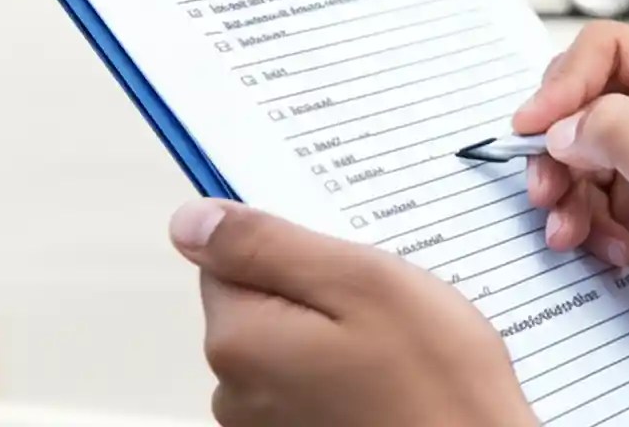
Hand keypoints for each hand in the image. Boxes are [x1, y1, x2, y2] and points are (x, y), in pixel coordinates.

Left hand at [169, 199, 536, 426]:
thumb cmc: (435, 381)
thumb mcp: (360, 281)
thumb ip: (268, 245)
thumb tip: (193, 222)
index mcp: (240, 340)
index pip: (229, 257)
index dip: (293, 244)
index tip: (346, 255)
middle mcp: (237, 391)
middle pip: (262, 301)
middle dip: (320, 289)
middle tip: (386, 299)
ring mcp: (269, 424)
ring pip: (294, 341)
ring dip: (339, 330)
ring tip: (399, 341)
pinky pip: (315, 381)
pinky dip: (351, 369)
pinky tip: (394, 373)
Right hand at [512, 21, 628, 408]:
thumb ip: (622, 134)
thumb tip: (564, 124)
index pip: (610, 49)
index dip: (565, 83)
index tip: (534, 127)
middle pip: (583, 98)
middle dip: (557, 146)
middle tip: (549, 187)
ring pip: (575, 150)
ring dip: (565, 192)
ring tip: (574, 231)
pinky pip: (584, 194)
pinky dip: (580, 222)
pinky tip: (607, 250)